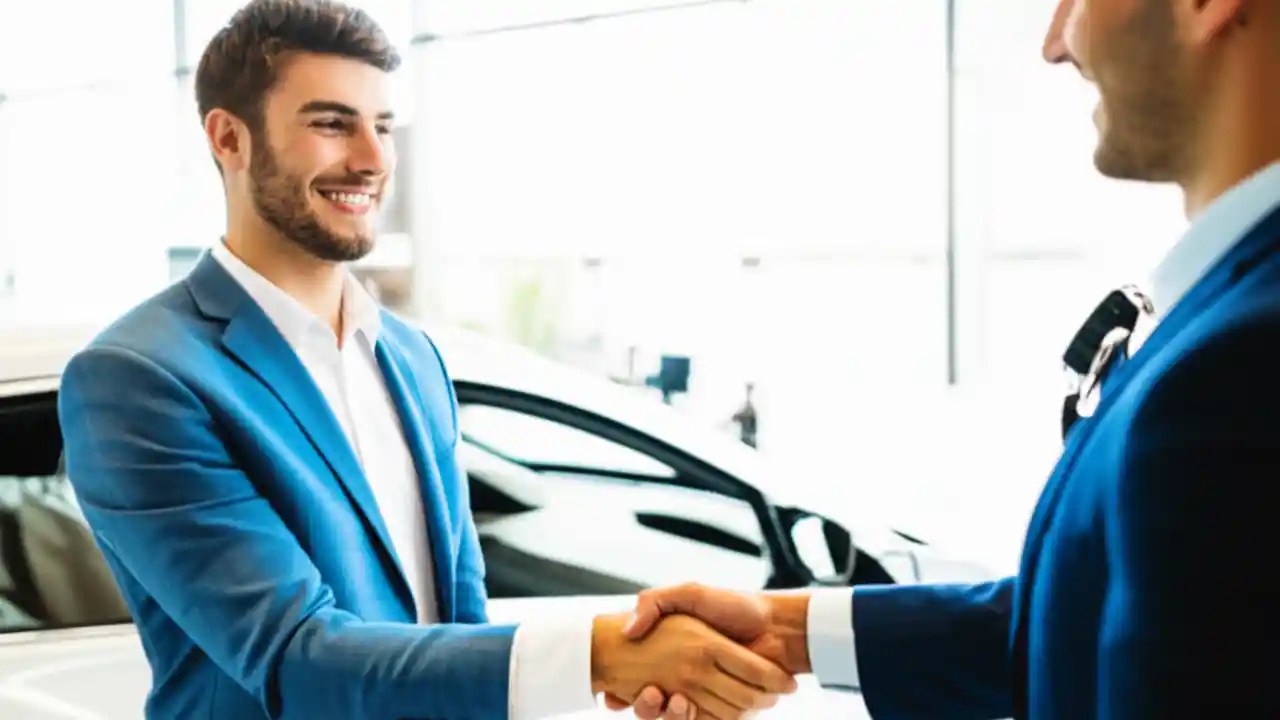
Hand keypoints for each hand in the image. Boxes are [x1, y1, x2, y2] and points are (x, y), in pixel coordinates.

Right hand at [592, 611, 795, 719]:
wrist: (778, 626)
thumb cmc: (735, 606)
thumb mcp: (689, 594)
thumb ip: (655, 602)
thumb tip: (627, 630)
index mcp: (677, 652)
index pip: (637, 679)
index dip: (621, 692)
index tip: (612, 695)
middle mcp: (689, 677)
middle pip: (654, 705)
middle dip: (646, 707)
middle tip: (649, 693)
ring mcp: (707, 696)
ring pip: (677, 717)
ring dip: (669, 714)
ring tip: (671, 698)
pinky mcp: (725, 712)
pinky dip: (690, 719)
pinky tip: (685, 704)